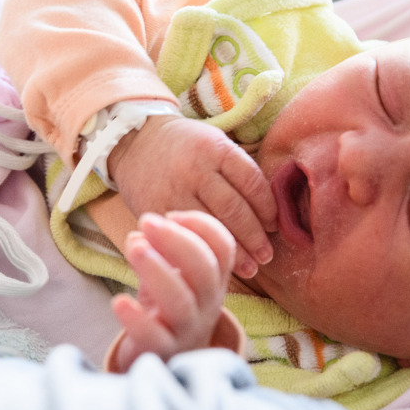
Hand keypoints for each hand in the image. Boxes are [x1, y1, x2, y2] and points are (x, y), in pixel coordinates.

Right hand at [108, 115, 276, 277]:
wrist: (136, 142)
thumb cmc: (186, 147)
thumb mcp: (214, 144)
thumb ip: (239, 172)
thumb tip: (270, 216)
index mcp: (216, 148)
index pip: (252, 183)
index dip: (268, 209)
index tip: (273, 225)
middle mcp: (195, 168)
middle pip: (235, 210)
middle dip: (255, 237)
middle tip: (267, 255)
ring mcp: (173, 191)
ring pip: (211, 228)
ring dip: (234, 252)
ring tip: (250, 267)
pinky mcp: (155, 210)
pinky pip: (185, 237)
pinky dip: (204, 252)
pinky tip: (217, 262)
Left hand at [108, 212, 242, 370]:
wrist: (164, 359)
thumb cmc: (167, 308)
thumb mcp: (170, 275)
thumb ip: (158, 250)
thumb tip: (141, 232)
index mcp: (213, 279)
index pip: (223, 248)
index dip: (202, 226)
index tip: (171, 214)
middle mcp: (206, 304)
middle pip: (204, 270)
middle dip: (176, 240)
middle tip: (147, 221)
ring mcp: (187, 329)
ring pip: (180, 302)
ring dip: (157, 270)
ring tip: (133, 247)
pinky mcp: (162, 351)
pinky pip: (154, 336)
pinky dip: (136, 319)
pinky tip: (119, 301)